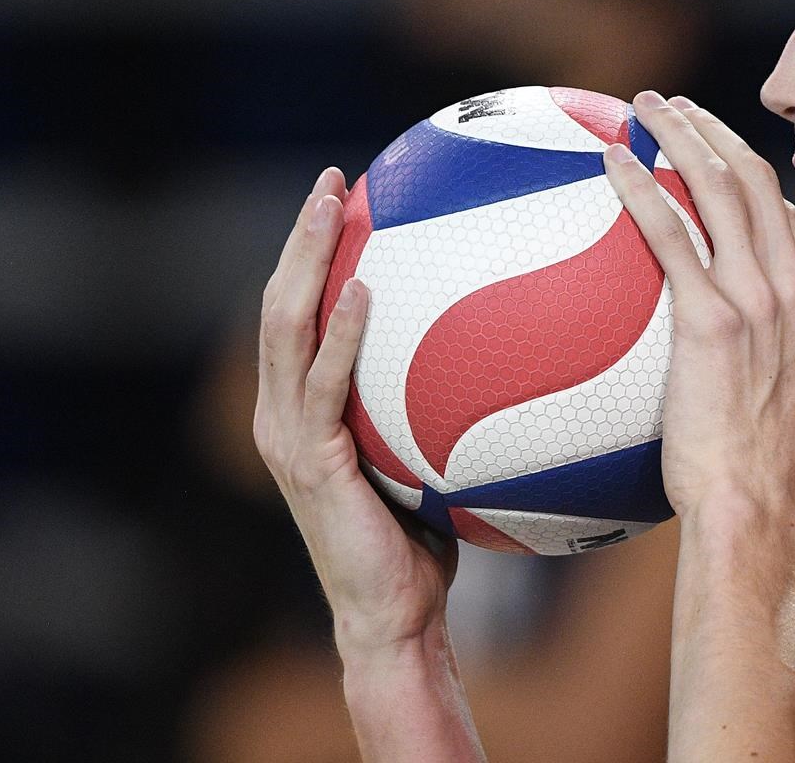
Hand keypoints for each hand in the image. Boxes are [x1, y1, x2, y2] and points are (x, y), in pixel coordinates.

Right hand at [254, 166, 457, 652]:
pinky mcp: (308, 462)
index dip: (311, 251)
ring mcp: (288, 436)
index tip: (344, 192)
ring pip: (285, 327)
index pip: (300, 312)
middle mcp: (282, 413)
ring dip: (304, 259)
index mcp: (302, 408)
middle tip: (331, 177)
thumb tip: (516, 349)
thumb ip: (444, 404)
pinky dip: (340, 333)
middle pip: (279, 302)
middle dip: (299, 235)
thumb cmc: (425, 545)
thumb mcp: (433, 459)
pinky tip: (365, 288)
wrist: (395, 617)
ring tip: (330, 205)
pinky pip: (323, 384)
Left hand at [602, 92, 794, 518]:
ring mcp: (759, 300)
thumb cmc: (751, 470)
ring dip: (679, 135)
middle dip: (712, 129)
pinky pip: (671, 233)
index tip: (711, 149)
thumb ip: (755, 354)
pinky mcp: (713, 319)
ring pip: (720, 187)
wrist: (753, 506)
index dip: (747, 169)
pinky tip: (611, 162)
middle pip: (756, 180)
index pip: (786, 214)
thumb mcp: (775, 399)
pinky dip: (642, 187)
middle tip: (670, 105)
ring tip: (642, 107)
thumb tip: (712, 354)